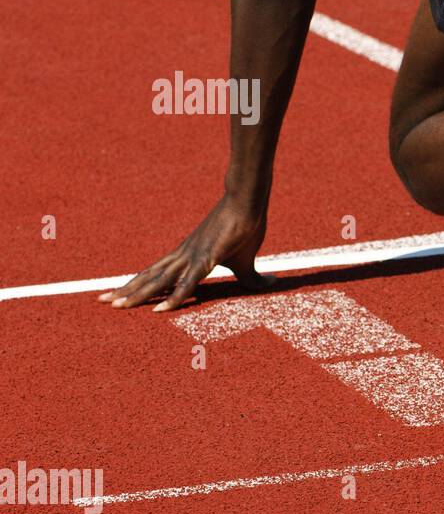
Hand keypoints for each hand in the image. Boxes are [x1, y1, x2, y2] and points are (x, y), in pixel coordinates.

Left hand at [98, 194, 272, 311]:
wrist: (247, 203)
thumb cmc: (246, 227)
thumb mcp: (247, 260)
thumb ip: (254, 278)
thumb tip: (271, 283)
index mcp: (187, 255)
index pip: (156, 272)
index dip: (138, 283)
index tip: (118, 294)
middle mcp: (183, 256)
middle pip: (149, 276)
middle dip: (126, 290)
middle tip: (103, 302)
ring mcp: (192, 257)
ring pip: (160, 280)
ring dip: (138, 294)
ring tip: (116, 306)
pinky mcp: (207, 259)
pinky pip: (187, 283)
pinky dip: (174, 297)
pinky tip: (161, 310)